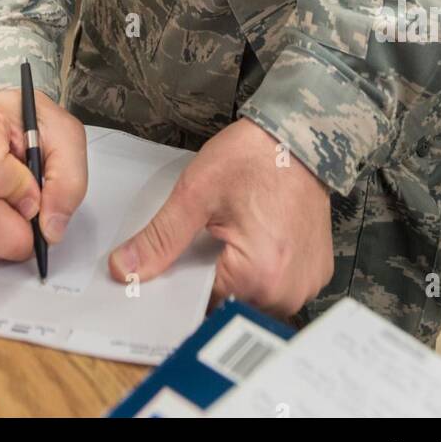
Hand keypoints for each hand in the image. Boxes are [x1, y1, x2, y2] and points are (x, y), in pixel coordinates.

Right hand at [0, 90, 87, 259]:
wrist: (13, 121)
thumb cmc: (35, 125)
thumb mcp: (67, 139)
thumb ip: (67, 182)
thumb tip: (50, 229)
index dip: (20, 194)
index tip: (36, 192)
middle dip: (12, 232)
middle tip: (35, 227)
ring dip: (0, 242)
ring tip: (20, 218)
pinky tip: (1, 221)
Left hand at [108, 119, 332, 317]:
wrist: (299, 137)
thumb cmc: (254, 157)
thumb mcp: (195, 193)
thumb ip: (159, 239)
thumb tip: (124, 269)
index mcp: (257, 275)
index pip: (200, 304)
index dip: (180, 285)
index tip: (173, 264)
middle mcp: (287, 291)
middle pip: (228, 305)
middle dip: (210, 278)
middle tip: (208, 236)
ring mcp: (306, 284)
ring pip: (253, 299)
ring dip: (238, 276)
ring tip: (233, 234)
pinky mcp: (316, 273)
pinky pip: (277, 287)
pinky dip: (262, 270)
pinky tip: (255, 237)